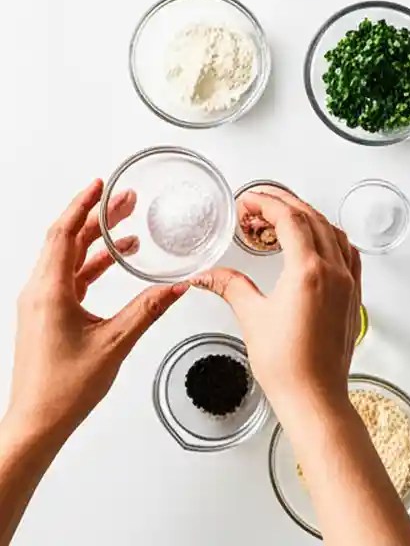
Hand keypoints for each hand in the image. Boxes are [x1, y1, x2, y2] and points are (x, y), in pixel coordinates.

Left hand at [7, 180, 188, 439]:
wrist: (37, 421)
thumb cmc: (62, 389)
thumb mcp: (116, 343)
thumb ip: (148, 310)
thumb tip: (175, 286)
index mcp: (49, 292)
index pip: (64, 233)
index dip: (83, 204)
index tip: (100, 185)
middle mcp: (40, 293)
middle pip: (66, 240)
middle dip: (97, 216)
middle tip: (123, 199)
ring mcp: (41, 304)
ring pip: (68, 258)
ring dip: (96, 240)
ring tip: (126, 226)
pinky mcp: (47, 316)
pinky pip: (69, 278)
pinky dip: (93, 264)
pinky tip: (115, 263)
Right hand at [192, 188, 361, 418]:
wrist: (315, 394)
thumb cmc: (287, 364)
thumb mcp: (251, 317)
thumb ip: (230, 286)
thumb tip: (206, 275)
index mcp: (309, 271)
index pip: (290, 218)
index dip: (267, 202)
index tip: (248, 200)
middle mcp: (334, 271)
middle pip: (312, 219)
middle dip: (284, 205)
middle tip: (258, 205)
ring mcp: (348, 282)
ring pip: (333, 233)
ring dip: (308, 219)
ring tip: (281, 221)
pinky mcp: (354, 295)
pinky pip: (348, 253)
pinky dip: (330, 238)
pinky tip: (315, 243)